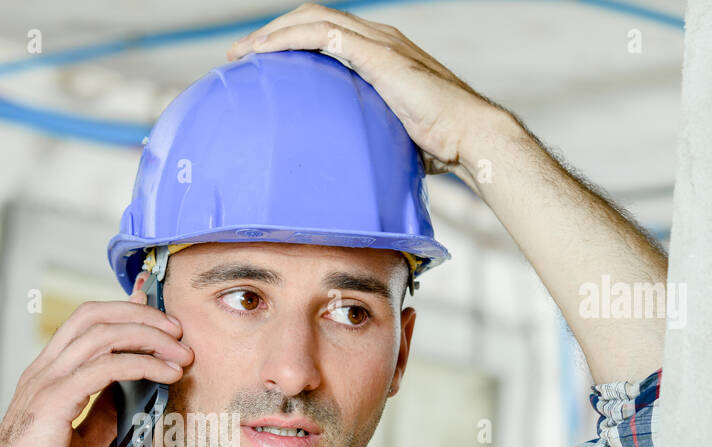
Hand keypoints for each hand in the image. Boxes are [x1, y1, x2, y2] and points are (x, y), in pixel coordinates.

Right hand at [0, 278, 193, 446]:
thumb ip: (100, 417)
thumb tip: (125, 396)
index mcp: (46, 379)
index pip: (86, 326)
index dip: (126, 314)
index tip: (163, 322)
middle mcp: (43, 373)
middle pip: (94, 316)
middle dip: (141, 315)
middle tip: (179, 331)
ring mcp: (44, 384)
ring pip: (102, 334)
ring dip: (149, 336)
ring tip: (181, 352)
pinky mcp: (52, 403)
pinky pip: (105, 368)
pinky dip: (141, 364)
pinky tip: (166, 373)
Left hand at [227, 2, 498, 174]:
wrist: (470, 135)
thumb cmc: (439, 143)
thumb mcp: (391, 132)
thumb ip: (367, 133)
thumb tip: (342, 164)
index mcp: (381, 52)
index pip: (327, 31)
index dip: (291, 40)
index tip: (261, 63)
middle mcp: (379, 37)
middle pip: (313, 17)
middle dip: (273, 31)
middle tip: (241, 56)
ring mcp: (379, 42)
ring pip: (313, 18)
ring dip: (272, 32)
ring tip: (242, 54)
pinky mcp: (378, 54)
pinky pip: (323, 35)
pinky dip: (289, 39)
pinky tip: (265, 53)